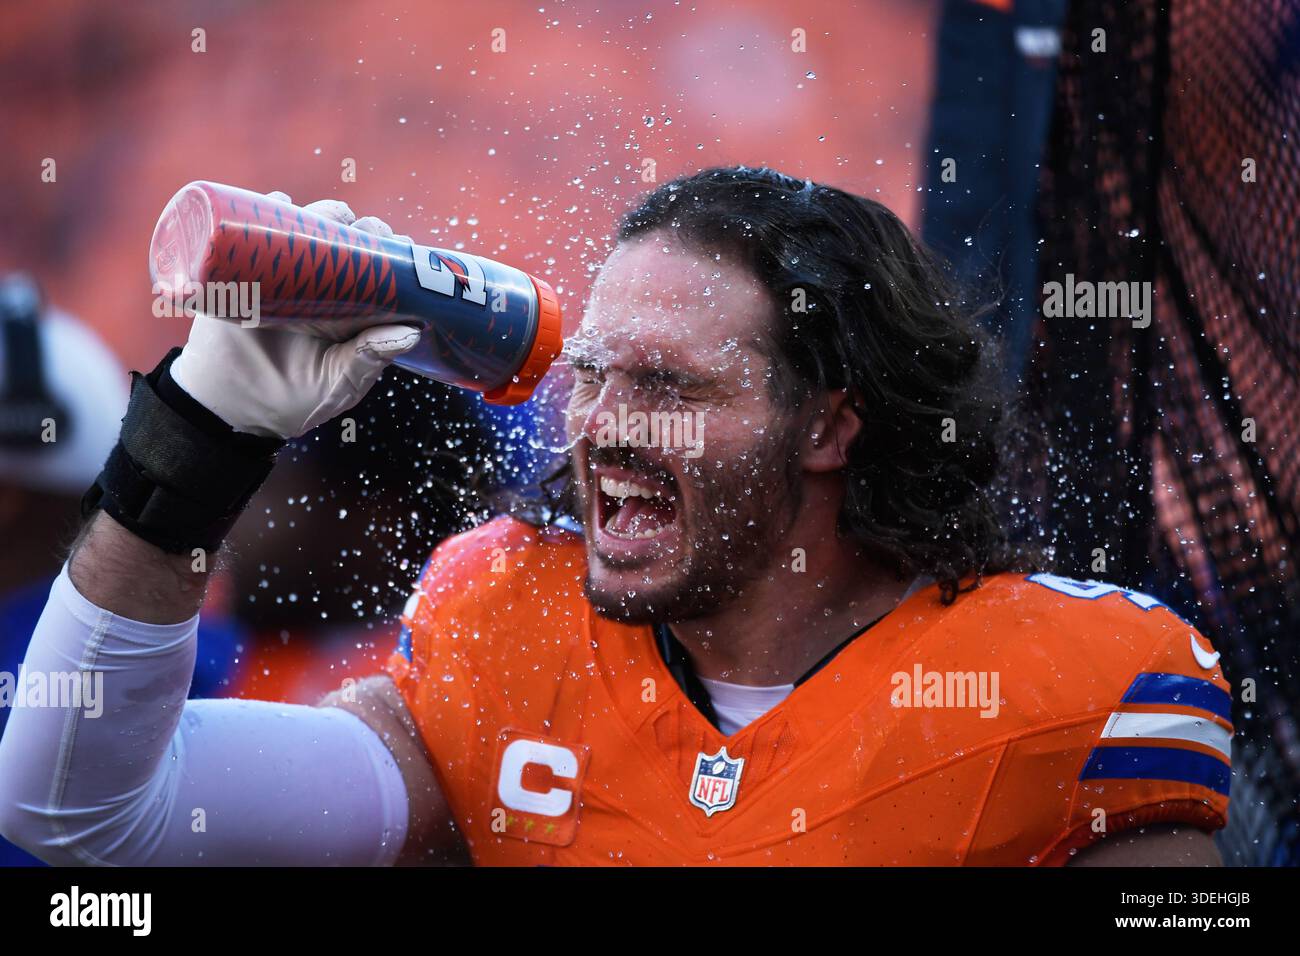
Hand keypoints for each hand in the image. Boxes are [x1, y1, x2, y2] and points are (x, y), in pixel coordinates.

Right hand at [169, 192, 419, 438]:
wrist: (230, 410)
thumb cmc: (295, 400)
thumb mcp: (340, 383)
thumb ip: (370, 359)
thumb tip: (411, 332)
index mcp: (349, 308)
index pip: (376, 268)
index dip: (391, 251)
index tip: (401, 247)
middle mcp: (319, 286)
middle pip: (344, 240)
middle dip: (360, 227)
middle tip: (365, 231)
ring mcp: (281, 275)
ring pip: (304, 227)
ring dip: (320, 212)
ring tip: (329, 218)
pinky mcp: (243, 272)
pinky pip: (252, 231)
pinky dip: (266, 209)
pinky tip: (280, 203)